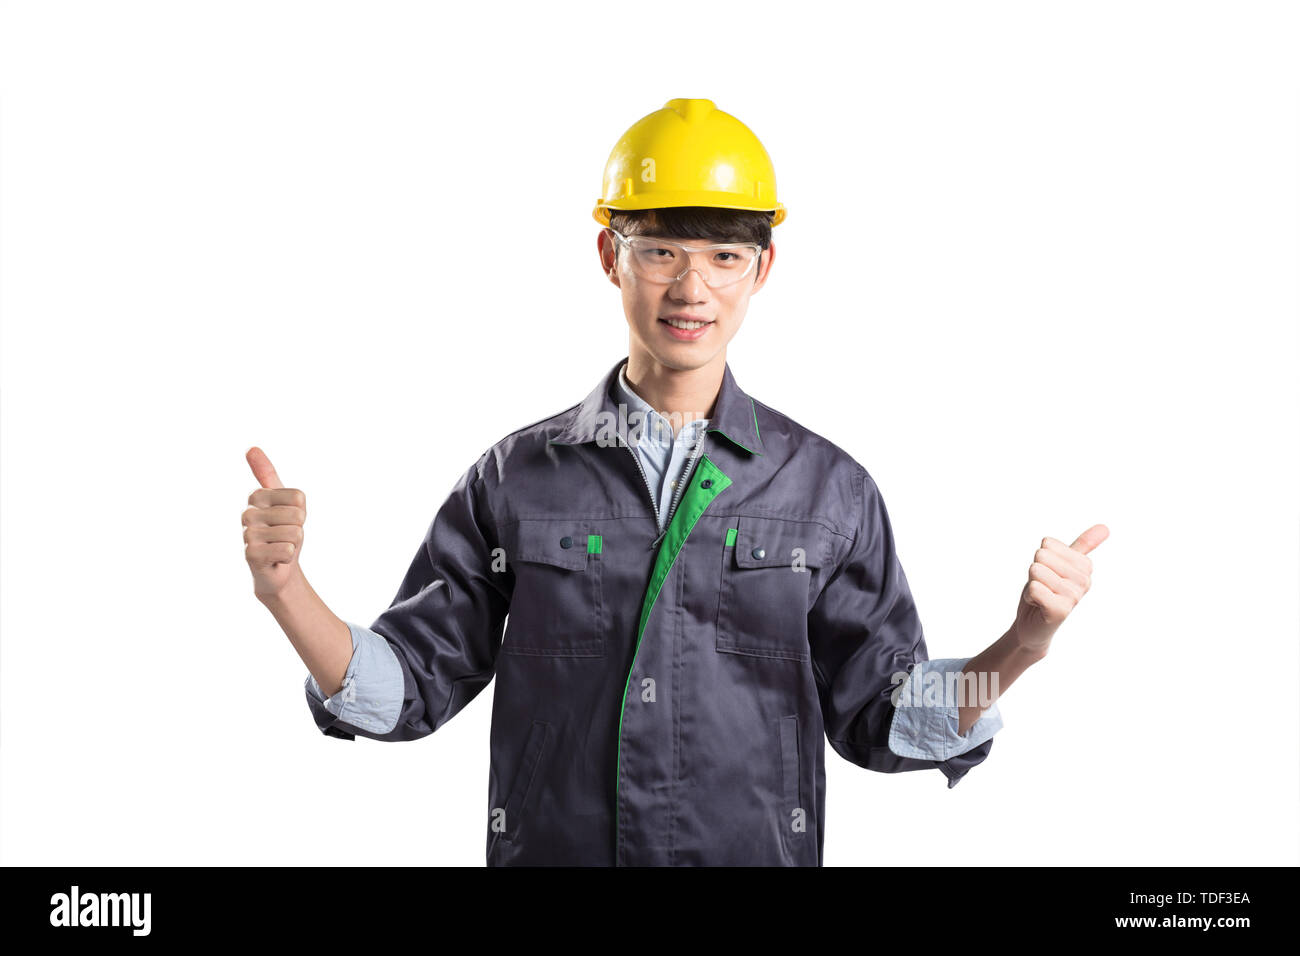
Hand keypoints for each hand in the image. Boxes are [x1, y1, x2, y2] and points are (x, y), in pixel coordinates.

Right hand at [243, 446, 306, 600]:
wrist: (276, 569)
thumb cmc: (282, 532)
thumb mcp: (283, 500)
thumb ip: (268, 475)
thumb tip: (251, 448)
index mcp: (257, 496)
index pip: (298, 497)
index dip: (301, 512)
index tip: (287, 520)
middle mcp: (247, 513)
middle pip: (298, 515)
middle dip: (299, 530)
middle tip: (284, 537)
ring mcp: (247, 534)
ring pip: (294, 533)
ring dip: (294, 545)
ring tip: (280, 547)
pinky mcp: (250, 555)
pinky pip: (288, 550)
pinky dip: (288, 557)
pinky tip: (276, 559)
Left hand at [1012, 524, 1108, 654]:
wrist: (1032, 627)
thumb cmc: (1045, 592)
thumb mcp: (1061, 564)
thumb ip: (1082, 546)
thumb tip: (1105, 527)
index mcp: (1085, 567)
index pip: (1047, 544)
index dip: (1040, 559)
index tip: (1048, 575)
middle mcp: (1084, 581)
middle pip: (1041, 555)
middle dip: (1034, 572)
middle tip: (1043, 587)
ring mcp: (1074, 596)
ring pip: (1036, 570)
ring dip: (1031, 585)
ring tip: (1041, 596)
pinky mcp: (1061, 611)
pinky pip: (1033, 588)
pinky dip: (1029, 597)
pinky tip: (1038, 607)